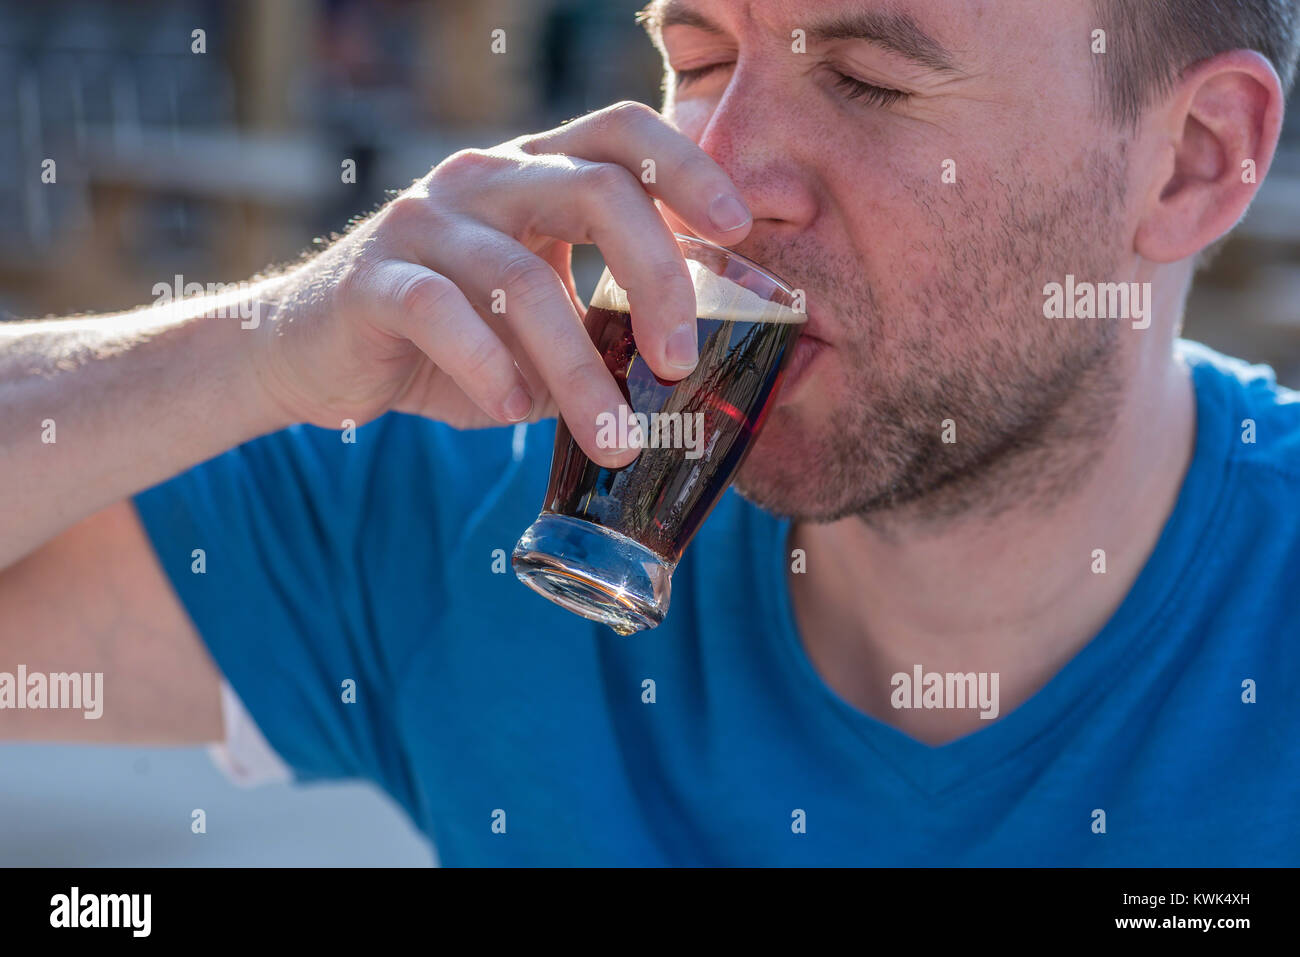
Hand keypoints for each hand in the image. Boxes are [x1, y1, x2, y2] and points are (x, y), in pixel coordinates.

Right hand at [253, 101, 752, 466]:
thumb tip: (690, 376)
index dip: (688, 167)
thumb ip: (602, 327)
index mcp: (534, 175)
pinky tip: (514, 411)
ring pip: (525, 278)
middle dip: (656, 279)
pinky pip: (443, 315)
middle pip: (596, 189)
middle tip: (679, 362)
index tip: (740, 229)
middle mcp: (483, 178)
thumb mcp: (538, 323)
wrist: (316, 354)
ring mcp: (425, 221)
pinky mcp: (373, 279)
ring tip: (615, 441)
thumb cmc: (447, 341)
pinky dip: (491, 371)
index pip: (622, 132)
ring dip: (581, 371)